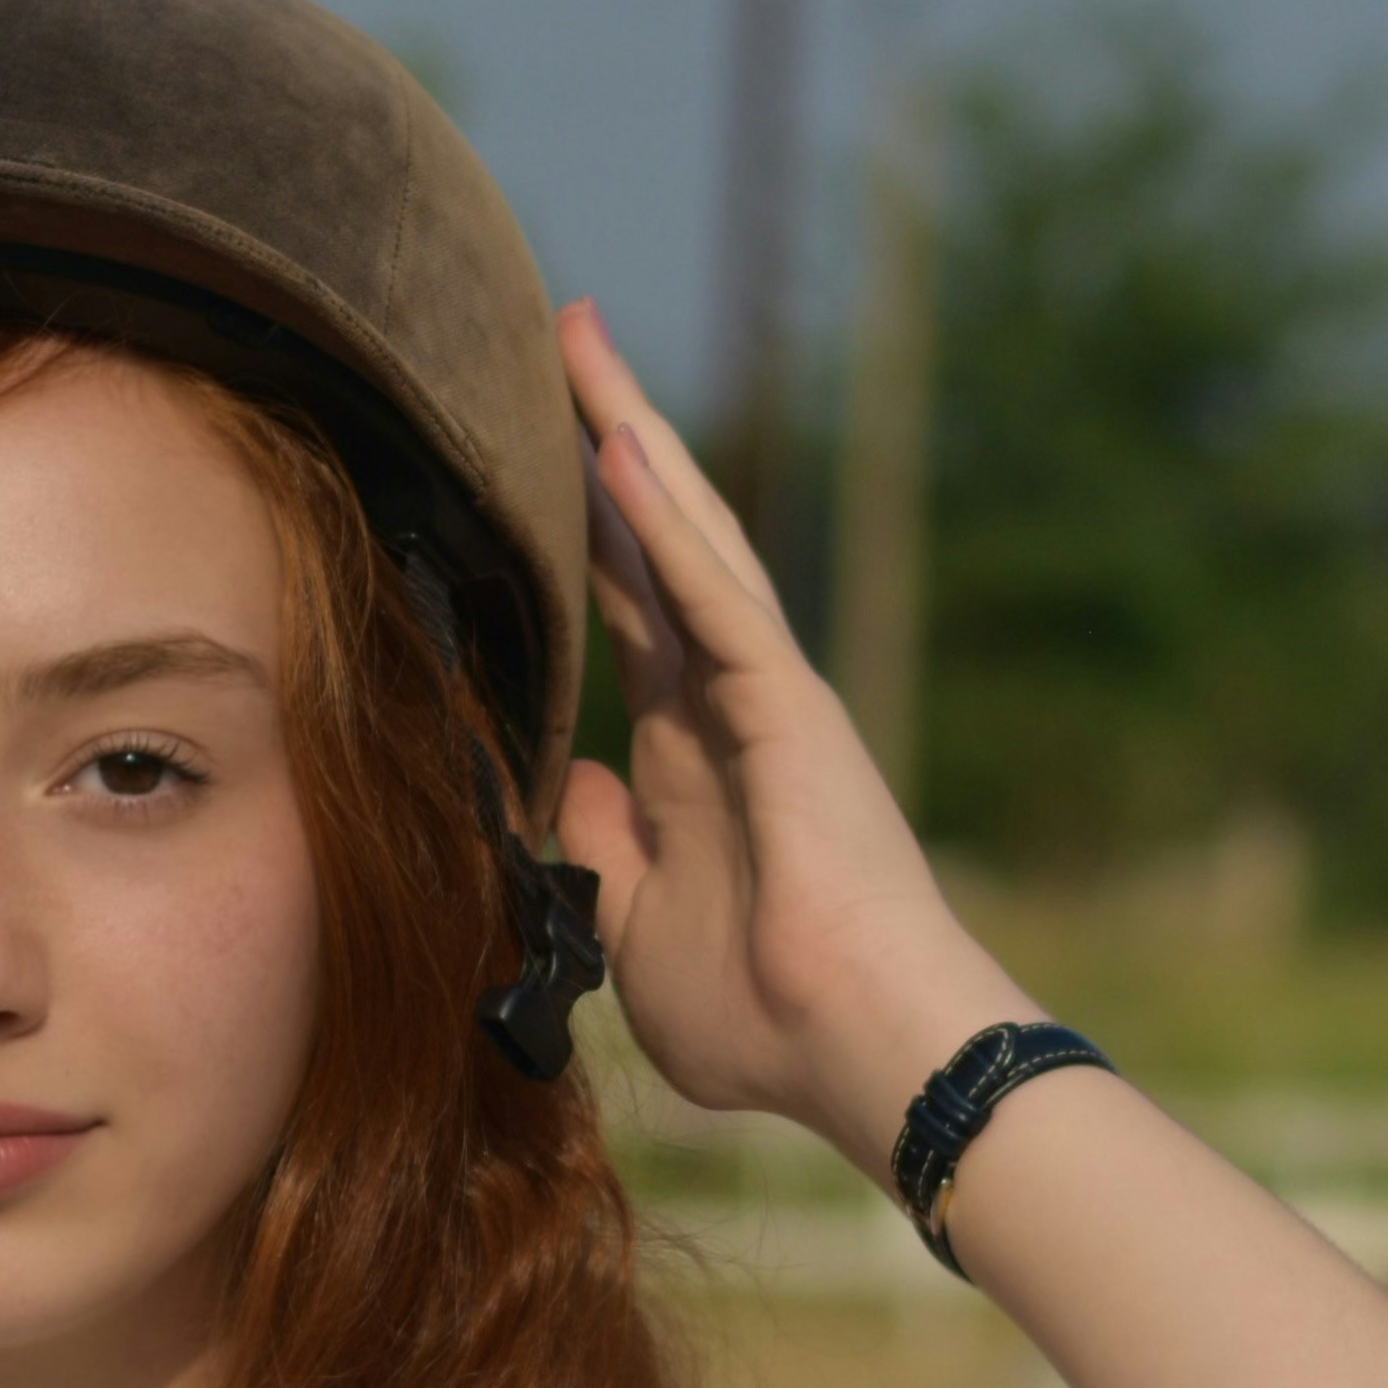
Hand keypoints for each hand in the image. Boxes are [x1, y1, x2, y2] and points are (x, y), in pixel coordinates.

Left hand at [550, 302, 1032, 1164]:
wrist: (859, 1050)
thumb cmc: (769, 1020)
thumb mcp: (640, 936)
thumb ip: (606, 859)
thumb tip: (580, 785)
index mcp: (694, 759)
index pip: (625, 616)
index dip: (580, 536)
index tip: (528, 458)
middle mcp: (728, 706)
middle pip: (652, 544)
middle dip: (605, 441)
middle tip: (556, 337)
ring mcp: (763, 696)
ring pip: (688, 537)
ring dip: (631, 437)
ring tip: (580, 341)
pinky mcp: (786, 705)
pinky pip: (715, 596)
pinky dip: (668, 521)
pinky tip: (620, 445)